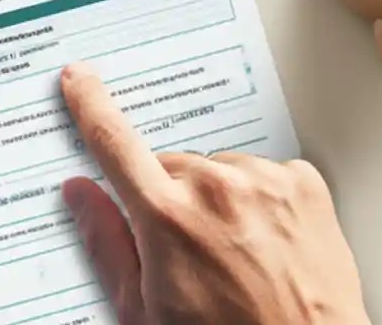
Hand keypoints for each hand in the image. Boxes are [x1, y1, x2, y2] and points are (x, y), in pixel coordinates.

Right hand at [59, 63, 369, 324]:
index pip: (113, 142)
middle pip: (169, 166)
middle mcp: (215, 187)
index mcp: (165, 216)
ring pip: (217, 170)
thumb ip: (106, 243)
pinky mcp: (302, 182)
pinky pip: (262, 174)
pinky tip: (263, 241)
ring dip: (217, 198)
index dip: (91, 105)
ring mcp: (263, 181)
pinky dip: (259, 200)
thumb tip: (79, 193)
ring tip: (234, 253)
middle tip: (187, 250)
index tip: (79, 80)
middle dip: (168, 197)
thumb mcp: (142, 310)